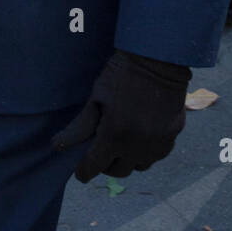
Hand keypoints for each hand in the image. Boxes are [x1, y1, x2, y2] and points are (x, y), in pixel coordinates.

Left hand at [51, 49, 190, 181]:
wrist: (158, 59)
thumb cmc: (122, 74)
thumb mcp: (97, 96)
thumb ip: (81, 126)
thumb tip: (58, 145)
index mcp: (114, 135)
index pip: (94, 167)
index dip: (84, 171)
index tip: (81, 171)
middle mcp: (137, 145)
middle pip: (119, 171)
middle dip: (106, 165)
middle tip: (101, 150)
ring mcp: (157, 143)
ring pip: (139, 166)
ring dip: (128, 160)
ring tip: (121, 142)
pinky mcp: (172, 137)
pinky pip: (156, 155)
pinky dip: (146, 152)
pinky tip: (140, 136)